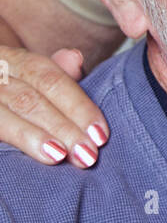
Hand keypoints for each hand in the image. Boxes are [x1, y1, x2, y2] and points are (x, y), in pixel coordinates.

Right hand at [0, 45, 108, 166]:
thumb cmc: (10, 91)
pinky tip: (16, 163)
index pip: (49, 78)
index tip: (100, 135)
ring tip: (57, 156)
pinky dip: (9, 140)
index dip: (77, 105)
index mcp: (11, 60)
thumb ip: (56, 75)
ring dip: (30, 136)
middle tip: (87, 155)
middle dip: (62, 127)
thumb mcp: (29, 77)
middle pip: (28, 98)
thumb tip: (75, 59)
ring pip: (2, 116)